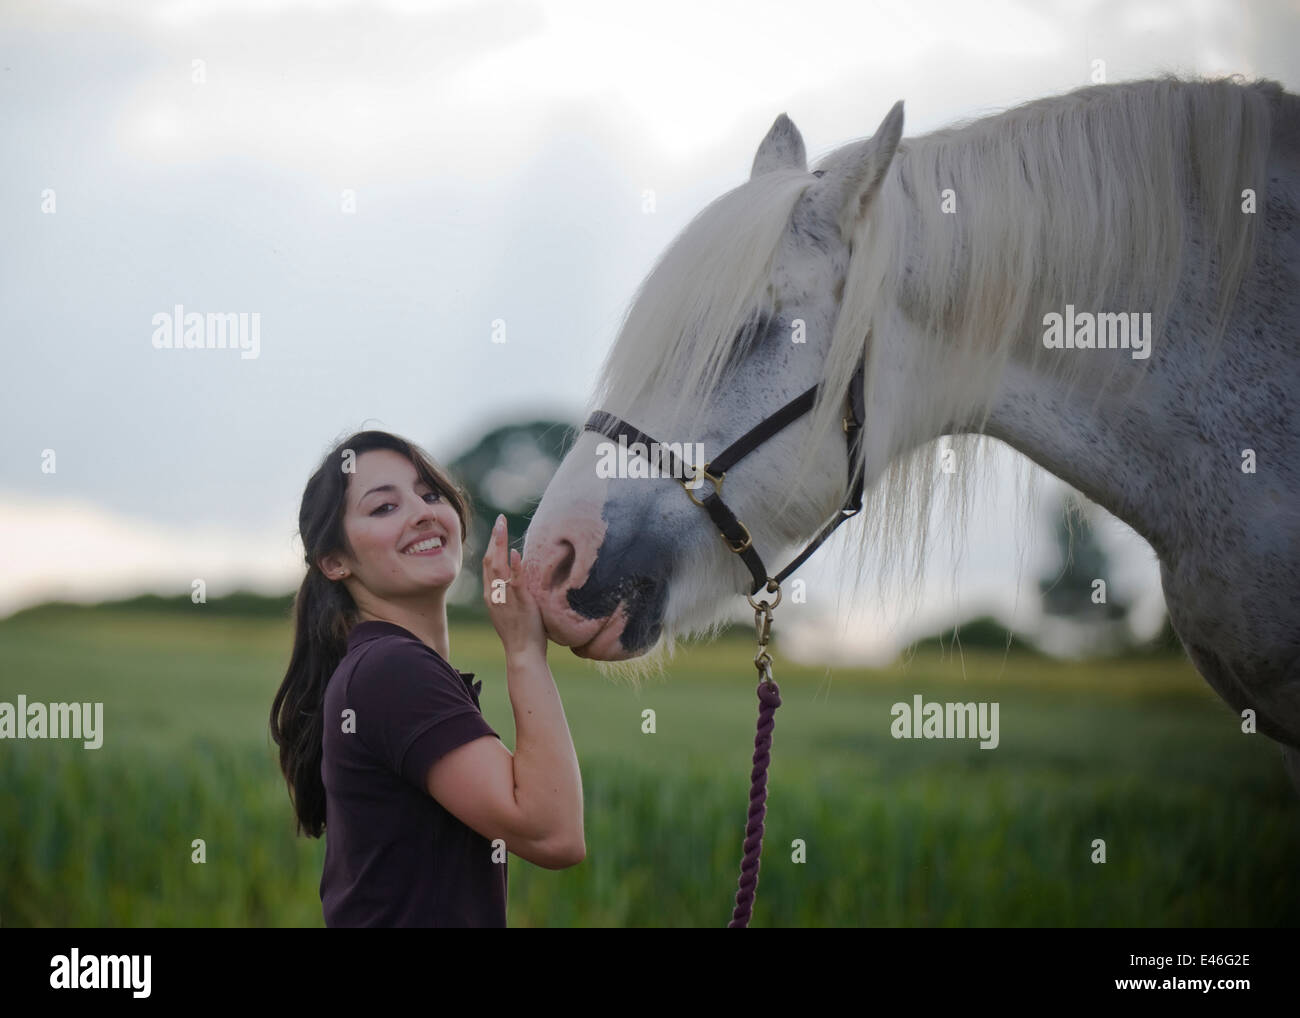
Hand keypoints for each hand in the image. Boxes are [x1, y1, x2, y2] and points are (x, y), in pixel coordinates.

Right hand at [482, 514, 545, 657]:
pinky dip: (514, 567)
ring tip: (502, 526)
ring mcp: (506, 599)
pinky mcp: (520, 604)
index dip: (492, 545)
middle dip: (494, 538)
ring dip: (500, 545)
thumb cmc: (520, 632)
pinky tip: (515, 553)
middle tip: (499, 519)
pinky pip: (515, 583)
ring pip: (499, 568)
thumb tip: (517, 574)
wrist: (522, 654)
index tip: (497, 528)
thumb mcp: (510, 608)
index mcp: (492, 595)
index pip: (488, 565)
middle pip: (490, 561)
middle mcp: (494, 595)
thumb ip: (510, 591)